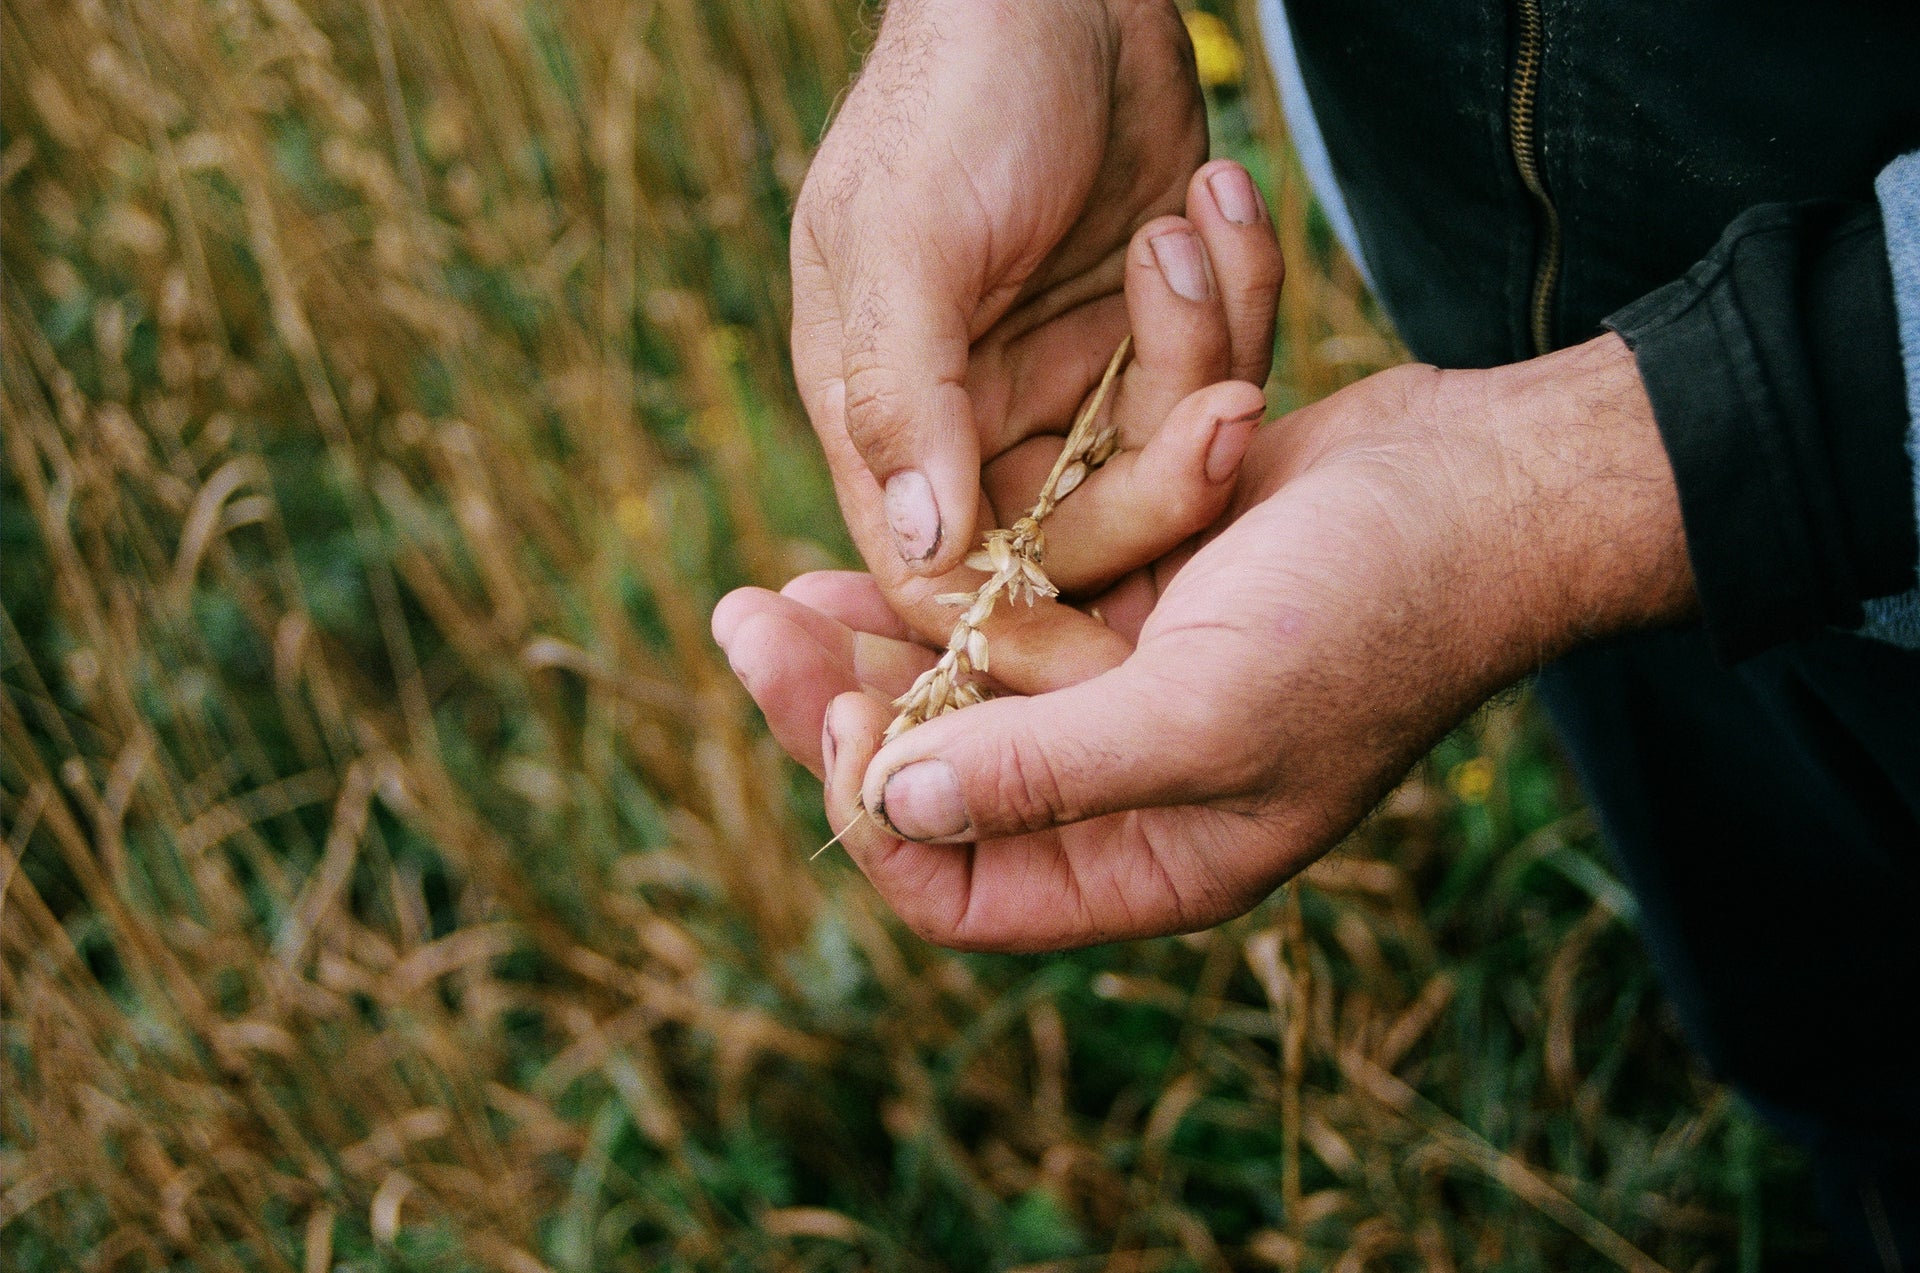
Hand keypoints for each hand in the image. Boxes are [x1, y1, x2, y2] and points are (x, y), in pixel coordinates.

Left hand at [718, 334, 1695, 950]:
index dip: (876, 812)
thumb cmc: (1376, 610)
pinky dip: (945, 582)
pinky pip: (1007, 610)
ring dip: (873, 638)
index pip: (963, 887)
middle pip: (943, 776)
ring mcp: (1129, 691)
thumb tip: (894, 804)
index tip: (832, 711)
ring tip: (774, 592)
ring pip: (960, 687)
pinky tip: (872, 546)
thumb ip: (1050, 771)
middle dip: (838, 706)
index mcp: (1154, 857)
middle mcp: (1131, 791)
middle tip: (744, 624)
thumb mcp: (1208, 712)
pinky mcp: (1135, 600)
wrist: (1482, 484)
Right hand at [793, 0, 1277, 586]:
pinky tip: (1215, 198)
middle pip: (1072, 536)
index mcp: (887, 411)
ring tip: (1194, 229)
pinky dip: (1237, 293)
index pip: (937, 569)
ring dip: (1203, 354)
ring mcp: (1071, 377)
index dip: (1012, 620)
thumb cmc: (959, 93)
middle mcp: (977, 415)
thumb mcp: (910, 238)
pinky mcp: (1152, 332)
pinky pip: (1214, 374)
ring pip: (1160, 463)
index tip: (1103, 649)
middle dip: (1159, 483)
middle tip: (1224, 409)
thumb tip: (918, 543)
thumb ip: (901, 392)